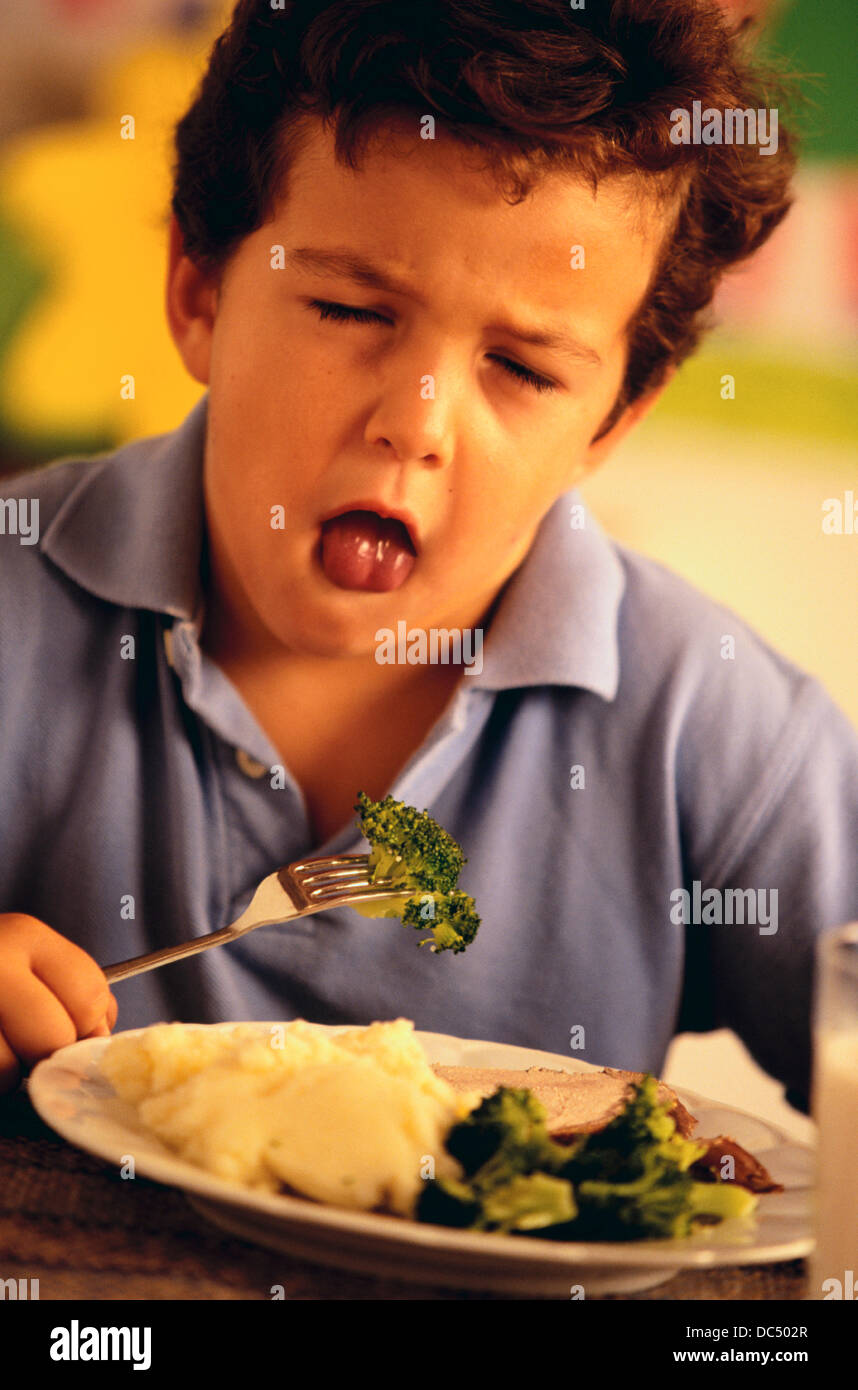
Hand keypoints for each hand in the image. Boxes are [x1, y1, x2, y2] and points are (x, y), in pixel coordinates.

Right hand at [0, 913, 117, 1092]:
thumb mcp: (26, 955)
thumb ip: (73, 987)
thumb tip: (103, 1033)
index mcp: (23, 934)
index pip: (90, 996)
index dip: (90, 1026)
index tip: (77, 1033)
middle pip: (54, 1039)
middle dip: (47, 1054)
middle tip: (28, 1045)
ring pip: (8, 1071)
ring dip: (6, 1074)